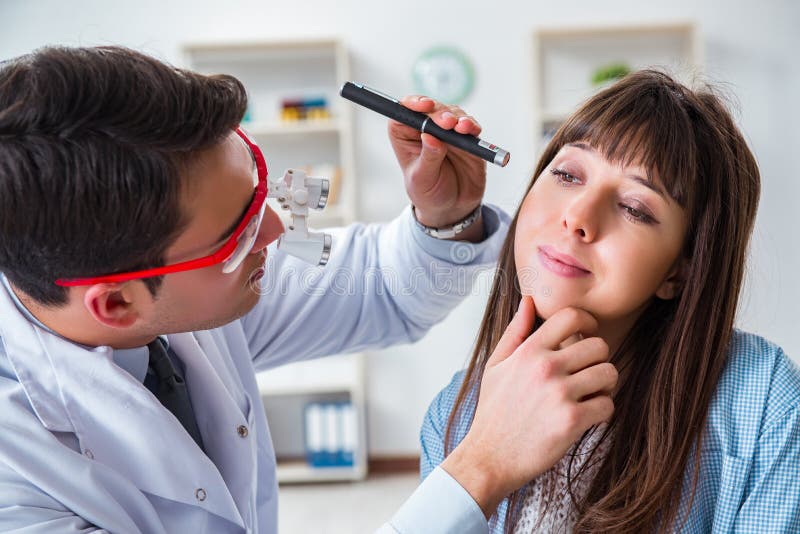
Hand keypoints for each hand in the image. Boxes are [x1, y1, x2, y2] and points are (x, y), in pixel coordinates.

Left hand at [389, 96, 485, 230]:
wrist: (452, 208)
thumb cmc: (429, 194)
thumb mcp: (423, 179)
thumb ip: (428, 158)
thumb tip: (430, 137)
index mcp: (406, 136)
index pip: (403, 112)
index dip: (412, 104)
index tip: (424, 106)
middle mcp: (425, 129)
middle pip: (431, 109)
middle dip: (440, 112)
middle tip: (447, 123)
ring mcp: (447, 132)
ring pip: (452, 113)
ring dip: (458, 118)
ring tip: (462, 128)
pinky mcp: (466, 138)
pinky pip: (470, 126)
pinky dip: (472, 126)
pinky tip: (472, 131)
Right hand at [441, 296, 616, 516]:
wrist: (489, 457)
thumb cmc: (493, 412)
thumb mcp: (495, 366)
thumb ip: (515, 332)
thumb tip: (528, 300)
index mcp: (528, 351)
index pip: (571, 316)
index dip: (588, 322)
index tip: (588, 336)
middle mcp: (546, 367)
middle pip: (599, 346)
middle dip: (598, 360)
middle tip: (587, 374)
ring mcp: (560, 394)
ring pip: (609, 374)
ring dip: (604, 386)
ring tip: (588, 396)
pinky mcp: (572, 421)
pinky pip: (607, 405)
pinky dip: (602, 412)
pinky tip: (585, 417)